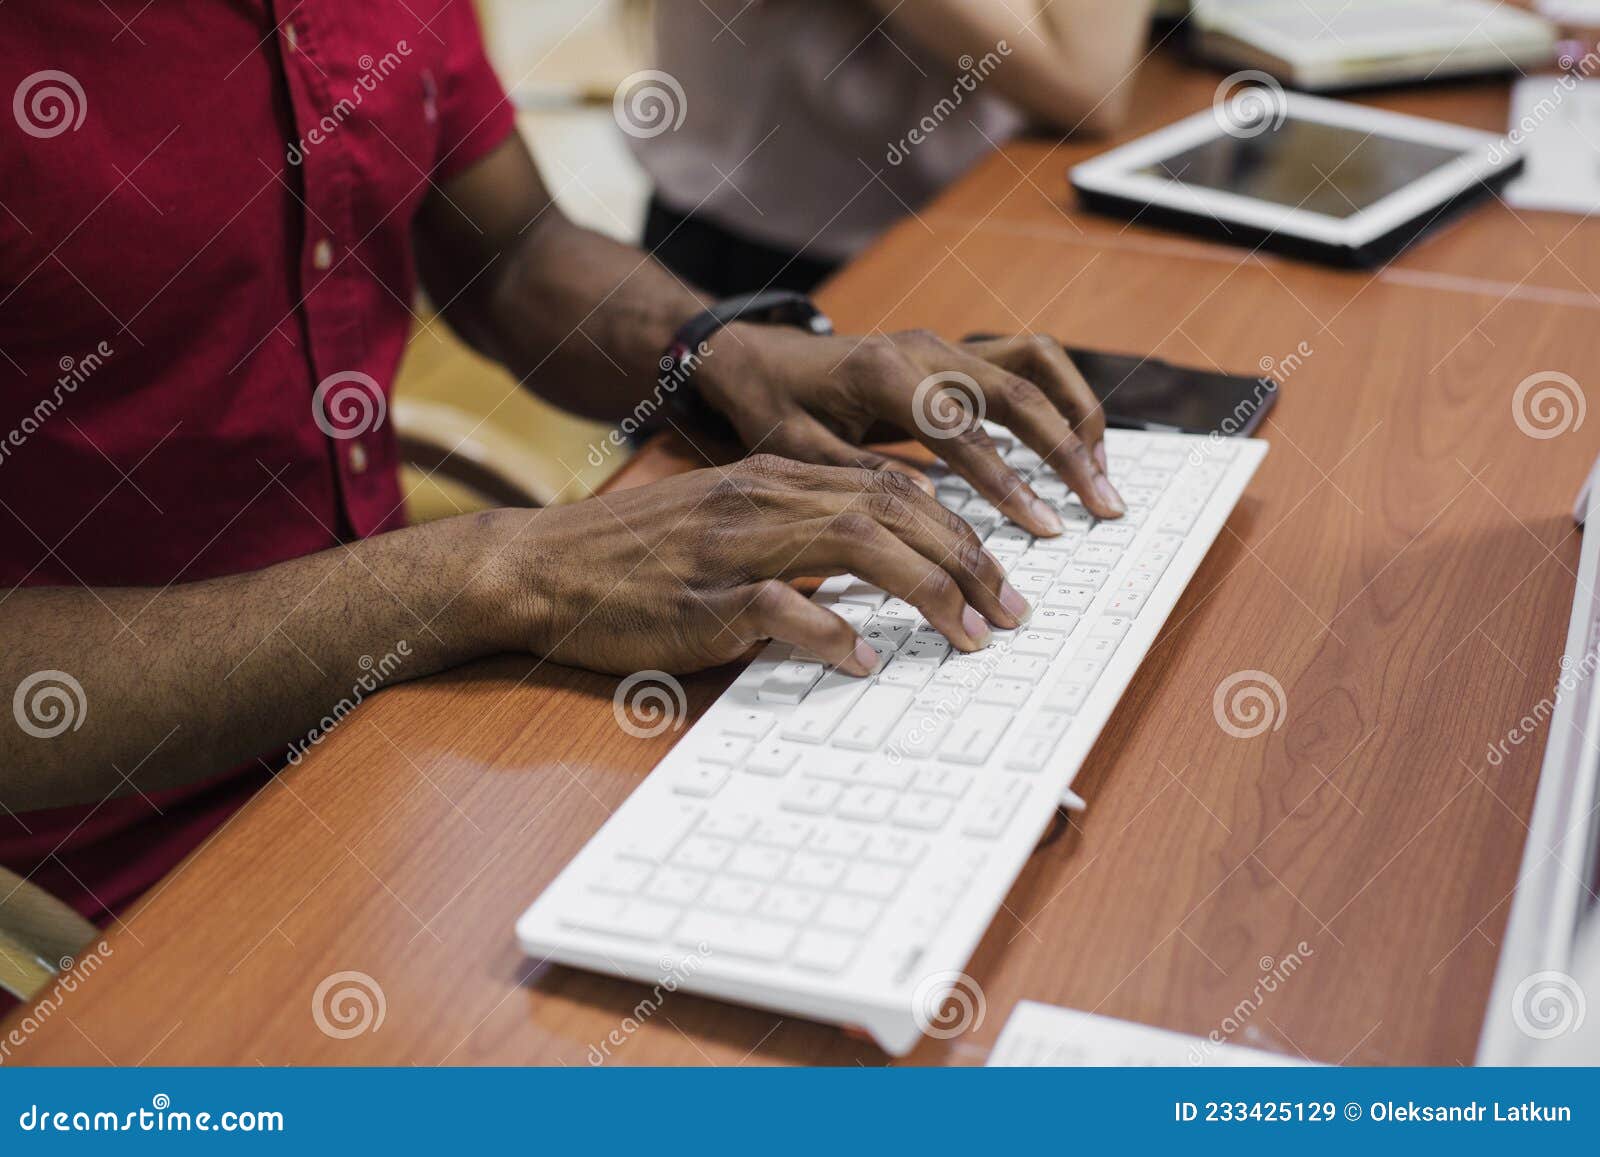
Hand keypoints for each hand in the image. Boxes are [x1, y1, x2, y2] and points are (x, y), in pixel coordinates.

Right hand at [496, 455, 1030, 675]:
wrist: (543, 566)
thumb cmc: (637, 557)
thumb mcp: (725, 526)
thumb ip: (795, 537)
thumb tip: (873, 580)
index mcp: (774, 476)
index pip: (892, 486)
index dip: (958, 529)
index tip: (1000, 573)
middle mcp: (763, 498)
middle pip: (893, 510)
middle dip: (967, 559)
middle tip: (1013, 610)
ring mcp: (733, 545)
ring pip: (857, 545)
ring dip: (928, 591)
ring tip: (970, 635)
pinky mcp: (701, 597)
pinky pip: (783, 608)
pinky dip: (833, 633)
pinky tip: (866, 660)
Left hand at [695, 327, 1125, 536]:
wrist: (754, 355)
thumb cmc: (769, 405)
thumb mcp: (794, 450)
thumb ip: (858, 475)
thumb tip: (927, 507)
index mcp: (882, 374)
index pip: (963, 429)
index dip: (1007, 481)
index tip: (1043, 526)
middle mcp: (923, 349)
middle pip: (1018, 391)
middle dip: (1068, 452)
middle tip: (1103, 505)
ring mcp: (942, 345)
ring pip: (1036, 364)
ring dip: (1077, 415)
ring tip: (1101, 474)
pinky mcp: (952, 352)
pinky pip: (1024, 362)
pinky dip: (1058, 399)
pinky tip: (1074, 445)